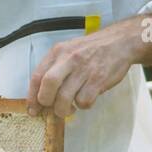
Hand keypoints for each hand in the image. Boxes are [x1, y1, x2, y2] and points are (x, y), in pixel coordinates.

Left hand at [27, 14, 151, 117]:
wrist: (119, 42)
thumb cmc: (91, 50)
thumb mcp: (68, 50)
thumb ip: (54, 67)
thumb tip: (41, 94)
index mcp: (58, 52)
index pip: (38, 76)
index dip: (32, 96)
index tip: (33, 109)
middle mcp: (69, 59)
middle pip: (48, 85)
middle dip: (46, 102)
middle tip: (51, 108)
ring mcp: (84, 70)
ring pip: (65, 98)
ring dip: (63, 110)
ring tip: (68, 109)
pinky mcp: (98, 80)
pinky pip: (84, 101)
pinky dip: (82, 106)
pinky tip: (84, 100)